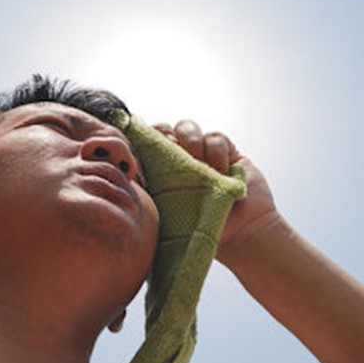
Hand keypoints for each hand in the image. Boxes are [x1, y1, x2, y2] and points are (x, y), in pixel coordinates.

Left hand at [153, 120, 277, 259]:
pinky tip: (223, 174)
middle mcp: (177, 160)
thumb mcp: (164, 217)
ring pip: (186, 127)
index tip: (146, 152)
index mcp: (157, 174)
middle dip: (165, 137)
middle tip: (174, 157)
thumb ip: (145, 194)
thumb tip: (121, 175)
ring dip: (193, 146)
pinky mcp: (225, 151)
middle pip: (161, 128)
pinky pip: (214, 137)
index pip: (141, 144)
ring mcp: (201, 153)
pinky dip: (217, 153)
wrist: (242, 235)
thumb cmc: (200, 234)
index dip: (141, 140)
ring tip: (204, 172)